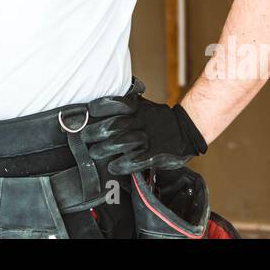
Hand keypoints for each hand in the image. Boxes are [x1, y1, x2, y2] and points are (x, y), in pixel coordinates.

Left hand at [83, 89, 207, 175]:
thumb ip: (124, 103)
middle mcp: (141, 122)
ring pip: (123, 142)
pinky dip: (124, 164)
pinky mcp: (155, 154)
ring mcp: (148, 139)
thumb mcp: (141, 106)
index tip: (89, 110)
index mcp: (137, 109)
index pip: (117, 103)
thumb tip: (96, 103)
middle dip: (97, 131)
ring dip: (106, 148)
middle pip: (115, 125)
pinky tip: (113, 167)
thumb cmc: (156, 119)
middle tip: (85, 137)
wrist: (185, 130)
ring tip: (94, 153)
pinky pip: (138, 160)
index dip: (102, 106)